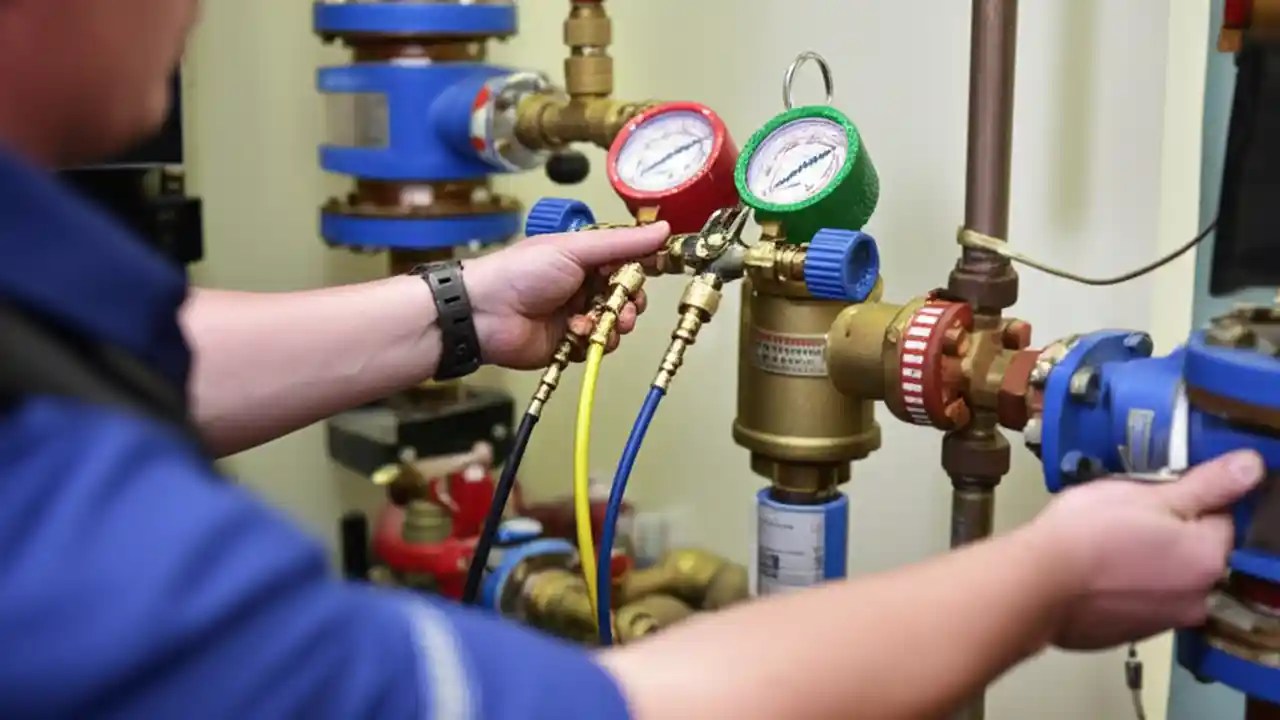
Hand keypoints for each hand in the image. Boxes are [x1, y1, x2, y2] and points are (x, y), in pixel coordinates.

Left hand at [463, 223, 670, 369]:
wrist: (486, 313)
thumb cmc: (523, 272)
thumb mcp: (575, 249)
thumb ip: (621, 243)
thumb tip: (662, 228)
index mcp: (585, 258)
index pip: (626, 261)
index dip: (642, 268)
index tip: (657, 272)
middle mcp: (584, 285)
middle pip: (626, 296)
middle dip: (631, 302)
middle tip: (626, 304)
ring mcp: (578, 315)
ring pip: (615, 323)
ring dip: (615, 323)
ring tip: (606, 321)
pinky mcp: (570, 344)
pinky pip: (597, 345)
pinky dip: (593, 340)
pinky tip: (577, 333)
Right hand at [1033, 450, 1263, 649]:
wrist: (1034, 585)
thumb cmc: (1090, 530)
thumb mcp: (1147, 494)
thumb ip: (1207, 484)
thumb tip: (1254, 466)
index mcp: (1209, 557)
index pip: (1219, 518)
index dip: (1185, 501)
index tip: (1150, 495)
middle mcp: (1199, 597)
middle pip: (1194, 552)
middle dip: (1168, 535)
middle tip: (1123, 518)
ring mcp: (1163, 622)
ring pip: (1166, 579)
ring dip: (1147, 563)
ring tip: (1103, 545)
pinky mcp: (1128, 635)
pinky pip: (1136, 602)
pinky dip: (1122, 589)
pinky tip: (1092, 573)